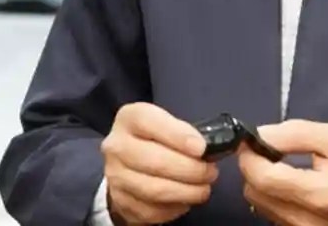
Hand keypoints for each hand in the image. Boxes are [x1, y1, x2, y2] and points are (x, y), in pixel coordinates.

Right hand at [100, 102, 218, 224]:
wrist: (128, 164)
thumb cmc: (156, 140)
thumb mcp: (167, 124)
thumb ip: (185, 131)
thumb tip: (211, 146)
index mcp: (130, 118)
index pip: (150, 122)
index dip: (178, 135)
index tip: (201, 148)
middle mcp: (117, 145)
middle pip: (155, 160)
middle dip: (190, 169)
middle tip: (210, 172)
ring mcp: (115, 175)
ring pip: (154, 189)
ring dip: (186, 191)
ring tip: (203, 188)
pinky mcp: (121, 201)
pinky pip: (151, 210)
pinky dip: (174, 207)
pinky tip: (186, 200)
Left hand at [238, 120, 327, 225]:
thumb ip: (296, 133)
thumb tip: (261, 134)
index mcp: (316, 194)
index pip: (262, 177)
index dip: (248, 155)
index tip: (250, 140)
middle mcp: (305, 221)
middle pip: (254, 193)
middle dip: (254, 168)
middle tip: (269, 150)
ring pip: (260, 206)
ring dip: (262, 183)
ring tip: (282, 166)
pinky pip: (273, 215)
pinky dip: (274, 197)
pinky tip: (290, 184)